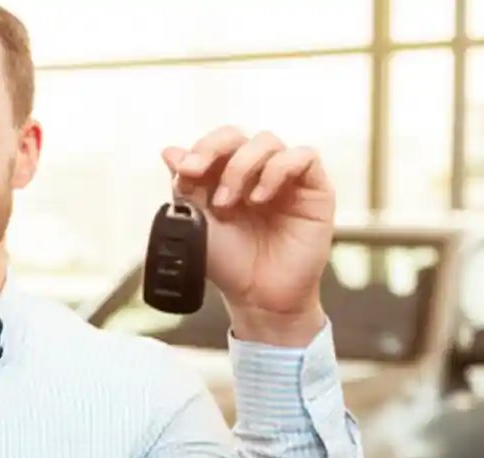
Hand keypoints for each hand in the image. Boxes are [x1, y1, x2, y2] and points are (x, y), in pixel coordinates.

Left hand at [162, 126, 333, 345]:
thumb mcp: (197, 222)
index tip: (185, 170)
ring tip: (229, 202)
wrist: (257, 295)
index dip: (200, 149)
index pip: (217, 142)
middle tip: (199, 176)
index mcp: (227, 175)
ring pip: (268, 141)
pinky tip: (260, 197)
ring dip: (241, 167)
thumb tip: (169, 150)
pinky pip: (304, 156)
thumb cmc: (229, 262)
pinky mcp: (314, 188)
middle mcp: (257, 171)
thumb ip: (185, 186)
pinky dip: (277, 170)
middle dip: (215, 151)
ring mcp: (286, 178)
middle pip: (239, 135)